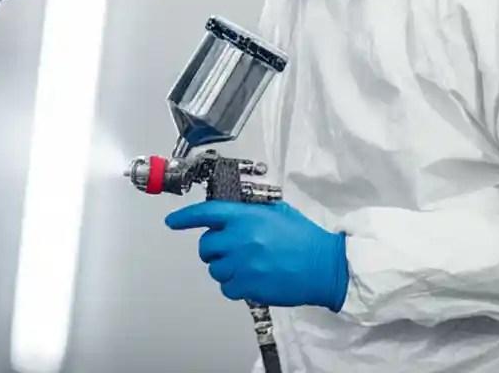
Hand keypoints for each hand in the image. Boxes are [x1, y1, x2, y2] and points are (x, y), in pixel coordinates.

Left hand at [165, 200, 348, 311]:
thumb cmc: (305, 238)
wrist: (325, 267)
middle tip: (228, 250)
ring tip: (246, 265)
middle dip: (212, 248)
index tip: (172, 221)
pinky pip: (226, 288)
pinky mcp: (249, 286)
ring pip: (214, 269)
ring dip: (224, 268)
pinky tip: (250, 279)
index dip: (185, 217)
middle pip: (206, 246)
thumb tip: (232, 211)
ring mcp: (243, 265)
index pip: (206, 214)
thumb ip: (252, 209)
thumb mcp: (279, 212)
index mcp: (247, 217)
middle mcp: (240, 239)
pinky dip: (234, 286)